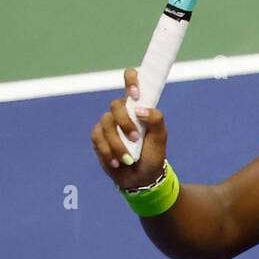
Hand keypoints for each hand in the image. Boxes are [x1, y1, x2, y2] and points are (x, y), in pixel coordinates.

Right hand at [90, 67, 168, 188]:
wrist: (141, 177)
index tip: (135, 94)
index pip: (132, 82)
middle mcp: (122, 112)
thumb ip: (156, 119)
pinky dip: (108, 151)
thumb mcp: (160, 137)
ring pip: (106, 124)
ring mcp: (109, 123)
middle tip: (135, 139)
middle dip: (125, 123)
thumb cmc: (153, 155)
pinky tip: (117, 162)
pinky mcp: (98, 137)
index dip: (131, 81)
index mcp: (139, 106)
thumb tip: (140, 110)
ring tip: (128, 158)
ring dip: (118, 143)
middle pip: (116, 105)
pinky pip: (98, 138)